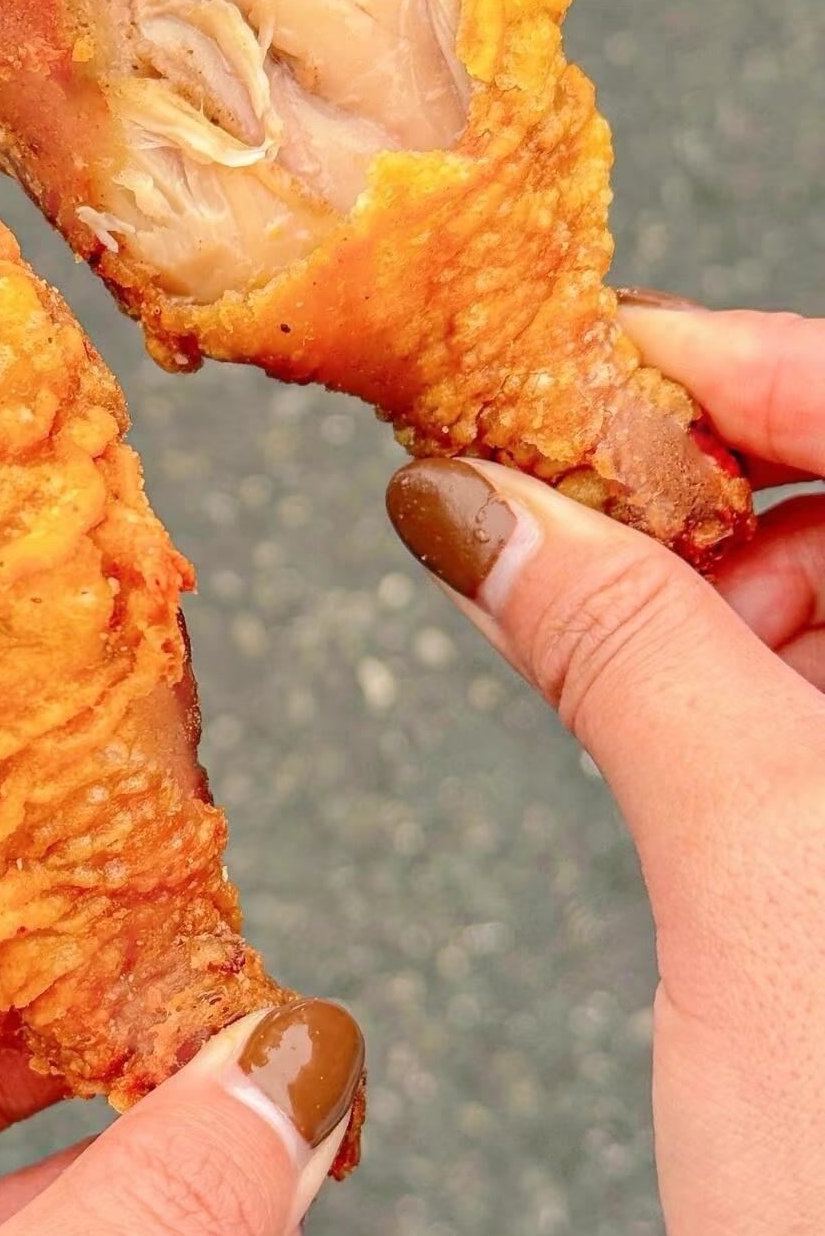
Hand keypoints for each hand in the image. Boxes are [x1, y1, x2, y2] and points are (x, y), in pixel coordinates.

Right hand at [386, 300, 824, 1235]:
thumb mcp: (753, 873)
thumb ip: (624, 646)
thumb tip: (483, 504)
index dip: (749, 361)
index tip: (583, 363)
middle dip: (716, 470)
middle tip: (552, 493)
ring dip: (720, 567)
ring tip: (597, 609)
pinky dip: (738, 657)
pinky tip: (655, 687)